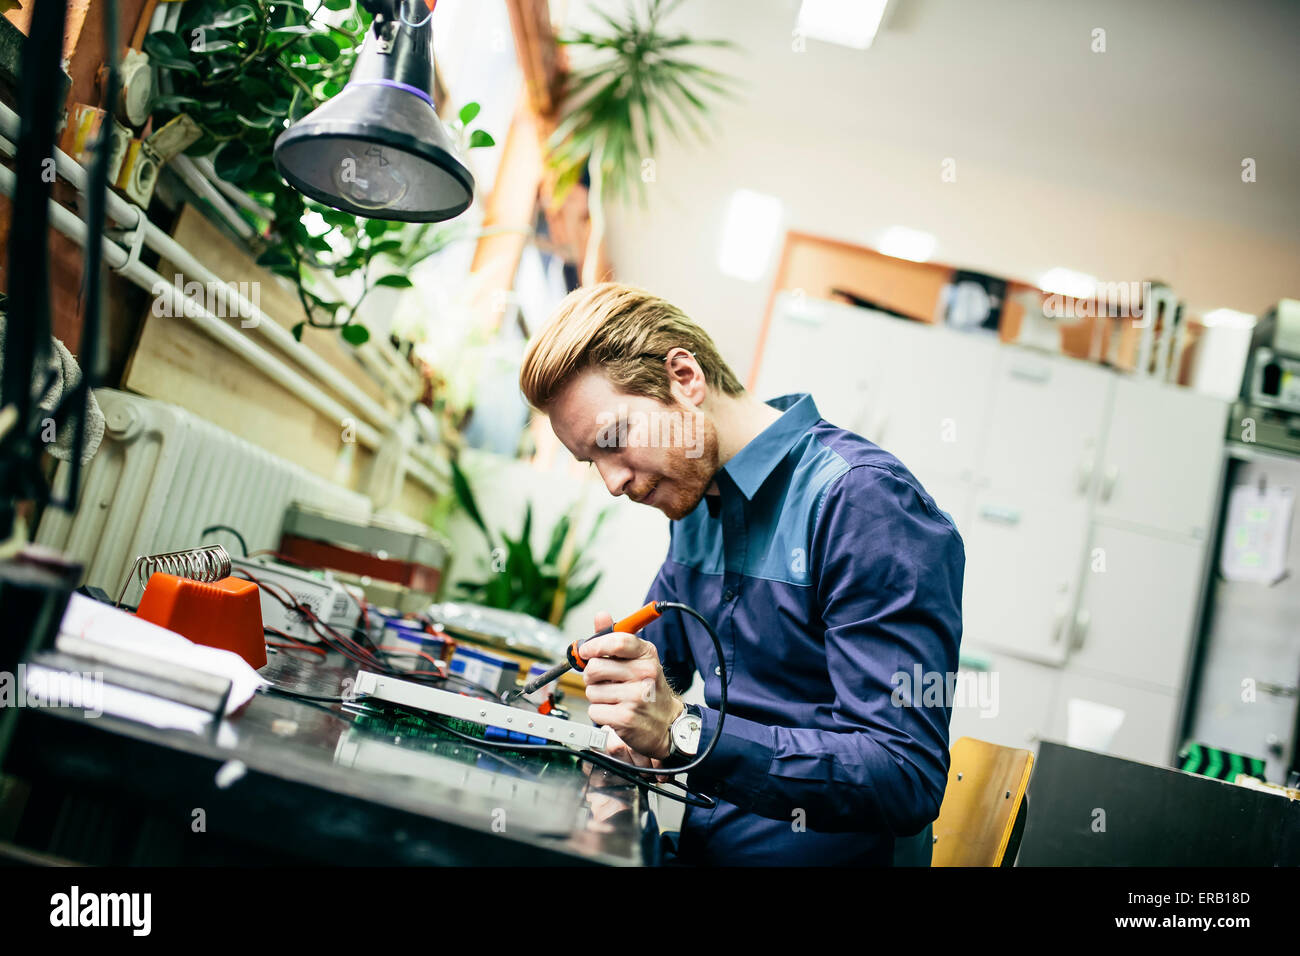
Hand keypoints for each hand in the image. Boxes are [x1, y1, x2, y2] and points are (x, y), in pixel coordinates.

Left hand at [582, 610, 682, 760]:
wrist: (666, 722)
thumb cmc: (648, 687)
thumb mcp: (638, 659)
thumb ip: (616, 638)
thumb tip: (601, 616)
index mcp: (647, 655)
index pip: (618, 641)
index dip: (594, 645)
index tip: (586, 652)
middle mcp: (645, 674)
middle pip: (596, 667)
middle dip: (591, 675)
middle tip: (602, 680)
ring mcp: (636, 697)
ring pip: (592, 691)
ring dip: (597, 696)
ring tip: (613, 698)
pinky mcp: (626, 718)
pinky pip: (594, 710)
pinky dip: (599, 712)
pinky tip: (614, 711)